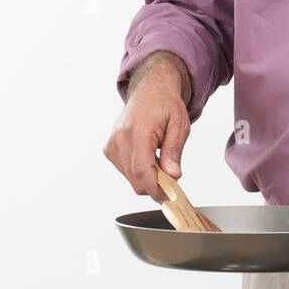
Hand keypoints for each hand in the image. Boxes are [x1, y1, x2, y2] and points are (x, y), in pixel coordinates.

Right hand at [103, 58, 190, 202]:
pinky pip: (125, 171)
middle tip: (172, 175)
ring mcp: (112, 145)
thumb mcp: (179, 126)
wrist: (149, 90)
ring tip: (160, 159)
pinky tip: (148, 156)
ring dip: (148, 177)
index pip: (142, 172)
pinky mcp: (109, 149)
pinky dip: (139, 171)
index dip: (156, 190)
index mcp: (137, 132)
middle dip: (156, 185)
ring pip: (131, 179)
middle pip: (136, 180)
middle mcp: (120, 140)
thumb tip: (173, 176)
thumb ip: (174, 152)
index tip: (170, 197)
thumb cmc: (165, 104)